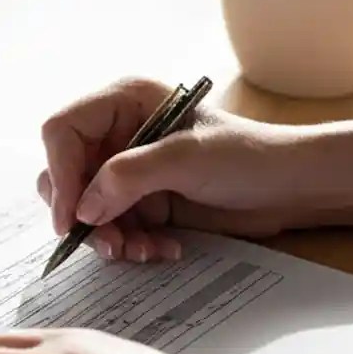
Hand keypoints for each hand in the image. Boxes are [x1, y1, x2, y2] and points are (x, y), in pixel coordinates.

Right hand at [39, 77, 315, 261]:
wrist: (292, 188)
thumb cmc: (249, 156)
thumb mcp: (186, 160)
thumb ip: (128, 177)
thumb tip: (82, 209)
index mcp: (124, 101)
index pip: (62, 132)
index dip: (60, 174)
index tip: (71, 219)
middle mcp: (118, 131)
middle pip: (66, 173)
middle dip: (84, 214)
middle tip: (108, 245)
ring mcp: (128, 168)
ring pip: (86, 207)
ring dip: (109, 236)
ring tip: (140, 252)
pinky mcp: (141, 200)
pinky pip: (112, 226)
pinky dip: (131, 243)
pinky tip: (161, 250)